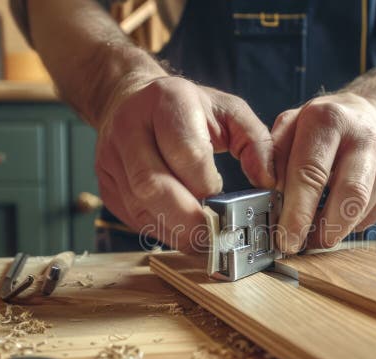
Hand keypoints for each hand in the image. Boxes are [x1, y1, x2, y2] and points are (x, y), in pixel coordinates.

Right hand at [96, 76, 274, 251]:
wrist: (131, 100)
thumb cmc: (188, 108)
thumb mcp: (230, 111)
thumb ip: (257, 142)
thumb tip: (268, 181)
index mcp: (166, 101)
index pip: (186, 153)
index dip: (208, 185)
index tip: (226, 201)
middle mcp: (130, 128)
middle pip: (153, 185)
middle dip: (189, 219)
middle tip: (217, 236)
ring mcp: (111, 158)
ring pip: (140, 206)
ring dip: (176, 231)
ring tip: (205, 242)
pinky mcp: (107, 185)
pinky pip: (133, 218)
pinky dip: (162, 232)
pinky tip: (184, 234)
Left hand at [271, 92, 375, 252]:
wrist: (372, 113)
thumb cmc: (323, 124)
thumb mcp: (291, 124)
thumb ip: (273, 154)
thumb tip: (266, 188)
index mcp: (329, 119)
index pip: (311, 173)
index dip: (297, 212)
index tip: (284, 239)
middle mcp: (364, 137)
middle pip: (348, 197)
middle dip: (322, 230)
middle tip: (300, 246)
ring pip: (361, 212)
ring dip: (333, 230)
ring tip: (312, 233)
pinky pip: (370, 216)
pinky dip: (347, 225)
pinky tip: (334, 217)